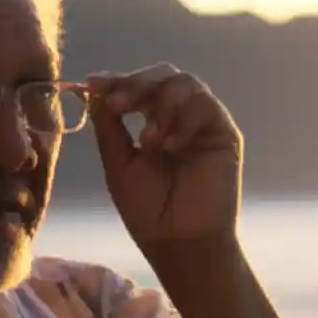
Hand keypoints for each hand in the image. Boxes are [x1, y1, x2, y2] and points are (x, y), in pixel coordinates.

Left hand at [87, 63, 242, 250]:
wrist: (178, 242)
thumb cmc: (148, 210)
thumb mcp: (118, 164)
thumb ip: (109, 127)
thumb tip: (94, 89)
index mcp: (153, 120)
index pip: (139, 86)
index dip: (117, 79)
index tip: (93, 83)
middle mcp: (179, 116)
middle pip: (163, 75)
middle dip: (137, 84)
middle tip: (119, 106)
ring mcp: (202, 123)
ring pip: (184, 83)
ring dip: (160, 106)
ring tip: (148, 142)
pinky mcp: (224, 133)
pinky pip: (204, 106)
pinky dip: (182, 121)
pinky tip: (171, 147)